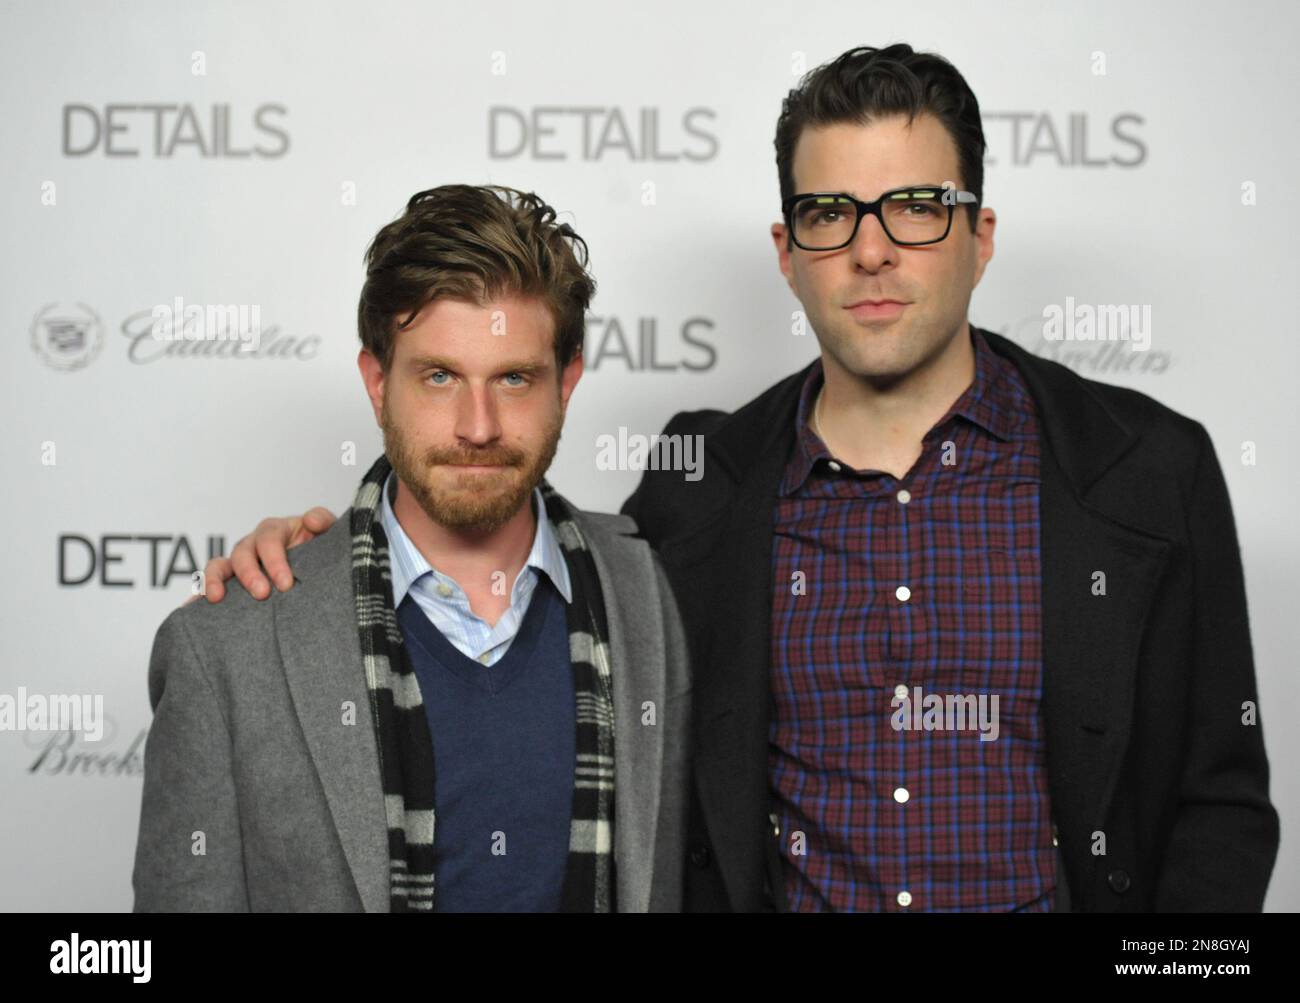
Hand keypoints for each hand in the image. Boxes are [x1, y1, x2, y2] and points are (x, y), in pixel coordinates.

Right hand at [192, 507, 336, 603]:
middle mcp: (252, 545)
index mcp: (275, 531)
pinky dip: (198, 594)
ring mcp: (238, 563)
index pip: (269, 539)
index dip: (275, 560)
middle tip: (262, 594)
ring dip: (215, 580)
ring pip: (218, 566)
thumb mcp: (326, 532)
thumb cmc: (318, 547)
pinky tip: (190, 609)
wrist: (314, 566)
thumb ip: (323, 521)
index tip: (286, 584)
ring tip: (215, 598)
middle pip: (242, 553)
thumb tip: (311, 521)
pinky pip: (208, 585)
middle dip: (250, 573)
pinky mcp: (229, 583)